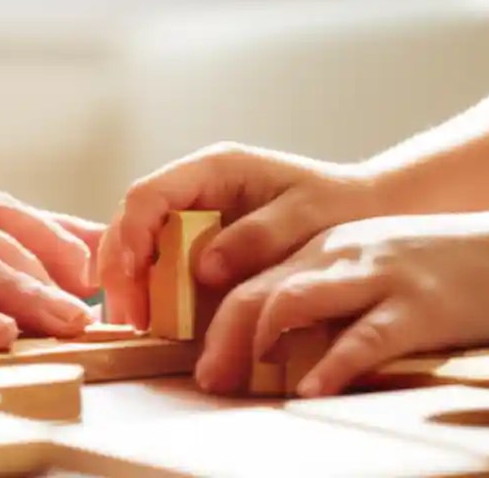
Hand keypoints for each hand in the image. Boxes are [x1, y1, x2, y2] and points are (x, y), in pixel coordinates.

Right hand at [99, 142, 387, 326]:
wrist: (367, 211)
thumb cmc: (340, 205)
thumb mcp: (306, 217)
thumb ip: (258, 236)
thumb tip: (205, 265)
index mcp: (215, 168)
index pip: (149, 194)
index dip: (131, 234)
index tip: (132, 276)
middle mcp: (196, 187)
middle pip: (133, 219)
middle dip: (121, 266)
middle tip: (129, 315)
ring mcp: (196, 213)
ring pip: (140, 241)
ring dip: (131, 280)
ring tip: (139, 321)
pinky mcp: (203, 240)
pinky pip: (163, 261)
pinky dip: (152, 288)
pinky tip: (156, 316)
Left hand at [195, 214, 488, 395]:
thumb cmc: (441, 270)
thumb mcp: (371, 267)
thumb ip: (326, 296)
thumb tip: (272, 347)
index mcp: (325, 249)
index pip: (251, 278)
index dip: (215, 321)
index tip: (200, 362)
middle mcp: (341, 255)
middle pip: (259, 291)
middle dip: (221, 338)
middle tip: (207, 381)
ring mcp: (379, 277)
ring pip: (294, 299)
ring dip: (256, 344)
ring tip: (240, 384)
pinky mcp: (419, 307)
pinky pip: (364, 337)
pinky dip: (331, 366)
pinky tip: (311, 392)